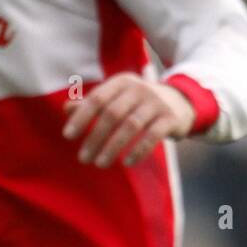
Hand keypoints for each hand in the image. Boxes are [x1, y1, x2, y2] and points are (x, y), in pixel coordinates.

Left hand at [62, 73, 195, 167]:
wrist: (180, 102)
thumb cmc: (140, 103)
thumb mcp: (118, 98)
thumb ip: (94, 103)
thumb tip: (67, 109)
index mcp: (122, 82)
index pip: (97, 98)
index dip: (81, 117)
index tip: (68, 136)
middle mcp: (139, 89)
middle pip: (112, 114)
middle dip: (95, 137)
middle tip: (83, 158)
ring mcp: (156, 104)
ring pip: (131, 126)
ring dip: (113, 147)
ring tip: (100, 164)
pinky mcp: (170, 119)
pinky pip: (152, 137)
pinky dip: (138, 151)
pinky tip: (127, 163)